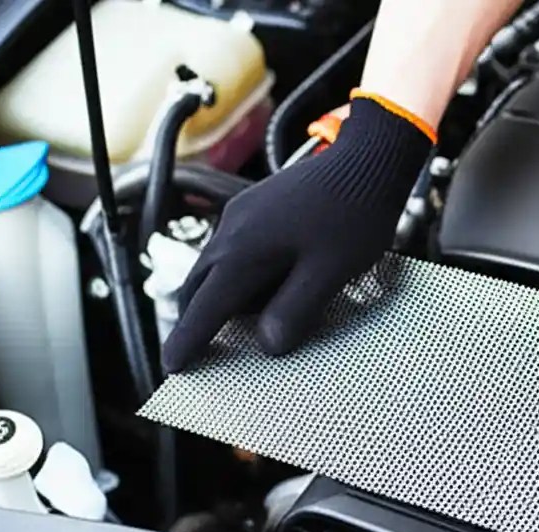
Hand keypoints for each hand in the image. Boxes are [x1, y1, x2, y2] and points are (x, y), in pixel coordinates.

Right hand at [161, 96, 431, 372]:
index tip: (172, 366)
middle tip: (206, 351)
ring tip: (255, 320)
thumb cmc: (353, 216)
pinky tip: (273, 284)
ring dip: (225, 296)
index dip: (188, 340)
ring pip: (217, 268)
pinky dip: (242, 276)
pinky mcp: (256, 207)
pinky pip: (235, 250)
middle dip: (200, 320)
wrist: (366, 159)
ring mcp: (241, 216)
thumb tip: (267, 344)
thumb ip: (294, 309)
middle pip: (201, 288)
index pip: (205, 308)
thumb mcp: (329, 272)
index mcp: (244, 252)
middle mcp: (232, 232)